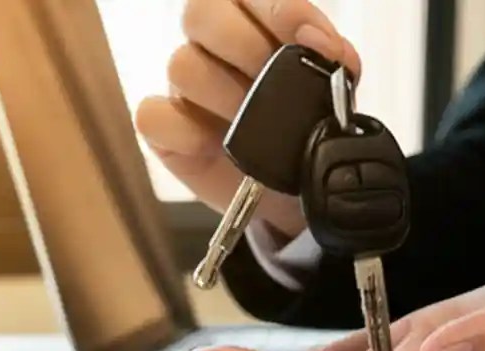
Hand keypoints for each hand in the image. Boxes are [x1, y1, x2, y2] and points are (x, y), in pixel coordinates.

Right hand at [134, 0, 361, 238]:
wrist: (295, 198)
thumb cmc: (304, 136)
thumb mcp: (331, 95)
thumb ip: (332, 63)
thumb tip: (329, 51)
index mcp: (251, 25)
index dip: (278, 9)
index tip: (311, 40)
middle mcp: (210, 48)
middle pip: (201, 13)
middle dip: (245, 44)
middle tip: (274, 82)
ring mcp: (183, 89)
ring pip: (182, 65)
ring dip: (224, 95)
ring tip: (254, 126)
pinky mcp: (164, 130)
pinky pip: (152, 115)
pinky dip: (184, 130)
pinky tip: (213, 146)